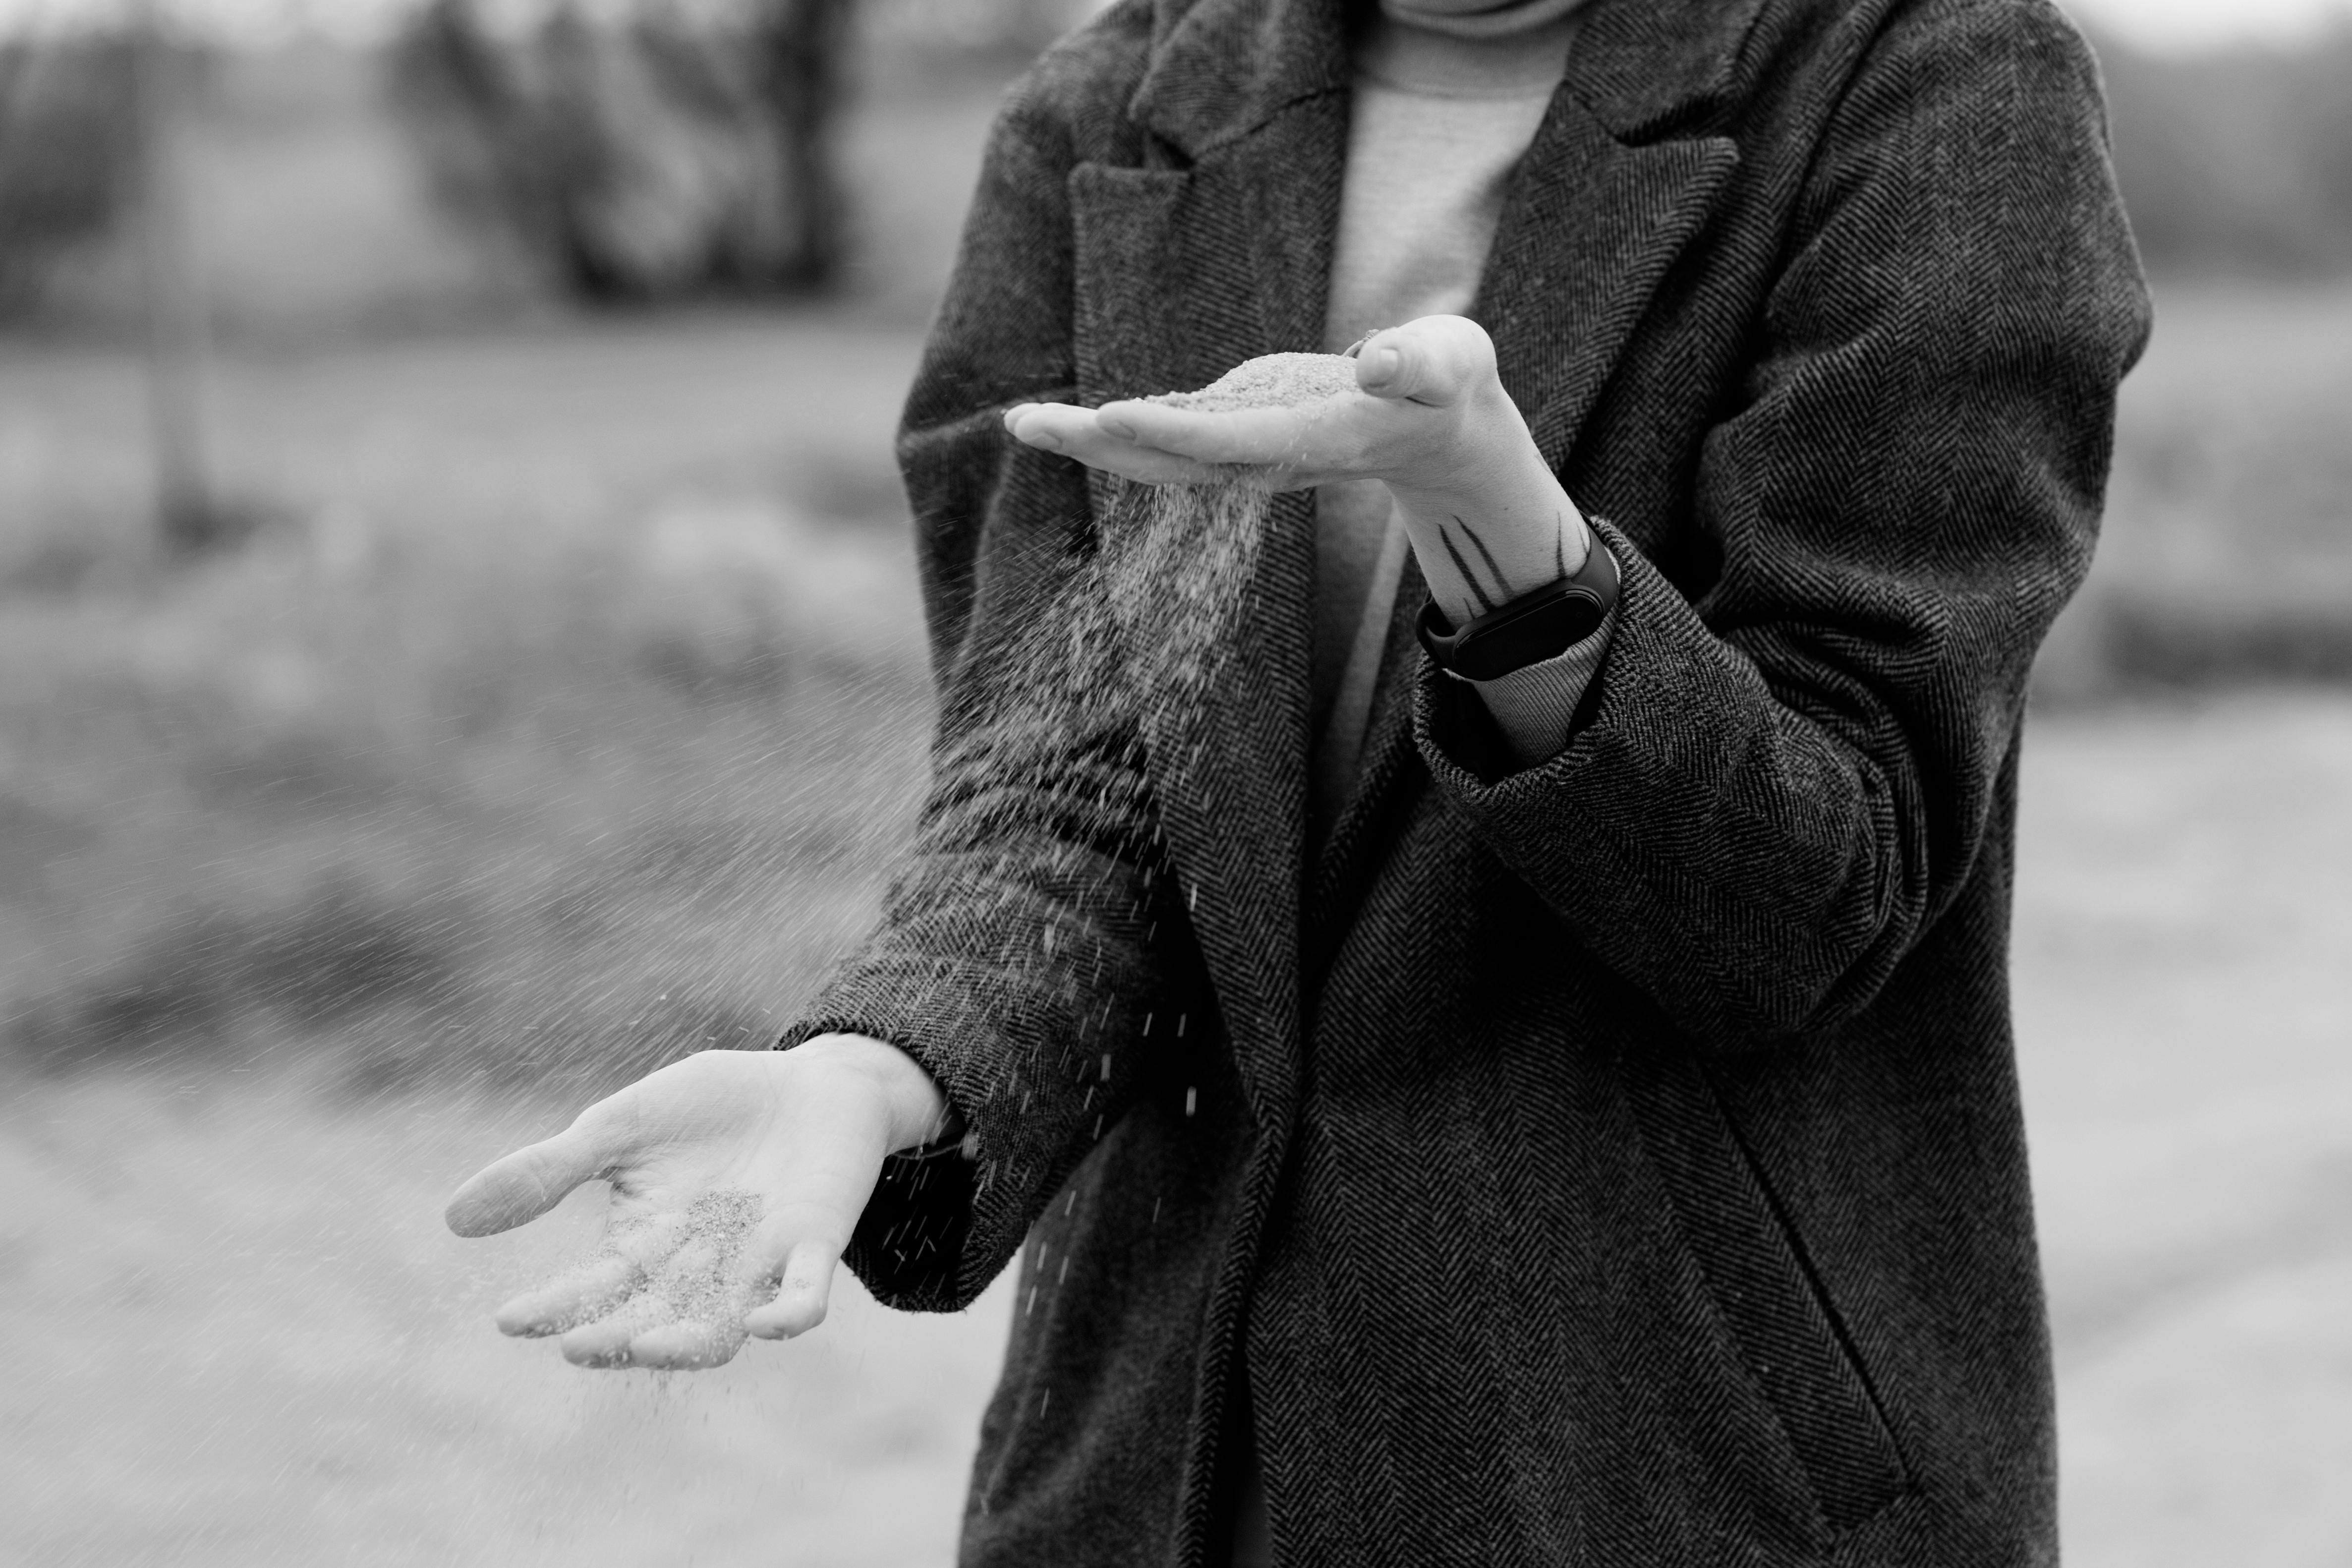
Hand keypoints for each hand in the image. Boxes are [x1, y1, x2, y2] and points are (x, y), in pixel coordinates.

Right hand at [444, 1035, 948, 1369]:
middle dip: (616, 1336)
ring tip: (648, 1345)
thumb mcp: (623, 1126)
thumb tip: (453, 1218)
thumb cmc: (712, 1106)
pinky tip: (764, 1322)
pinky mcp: (814, 1243)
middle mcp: (700, 1267)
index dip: (555, 1307)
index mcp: (646, 1243)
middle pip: (653, 1318)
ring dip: (689, 1343)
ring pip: (721, 1326)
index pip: (594, 1288)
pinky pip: (804, 1296)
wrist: (811, 1082)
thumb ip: (551, 1171)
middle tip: (576, 1344)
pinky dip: (788, 1315)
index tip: (510, 1319)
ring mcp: (759, 1261)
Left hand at [1004, 315, 1589, 626]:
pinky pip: (1163, 433)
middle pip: (1173, 458)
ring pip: (1157, 452)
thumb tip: (1376, 361)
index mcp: (1313, 437)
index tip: (1116, 416)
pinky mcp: (1235, 424)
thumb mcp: (1451, 361)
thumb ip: (1419, 361)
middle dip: (1102, 444)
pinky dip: (1112, 429)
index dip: (1175, 432)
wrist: (1439, 424)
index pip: (1234, 439)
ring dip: (1090, 442)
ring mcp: (1245, 443)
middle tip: (1029, 424)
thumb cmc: (1448, 385)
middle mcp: (1267, 452)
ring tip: (1021, 422)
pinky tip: (1060, 422)